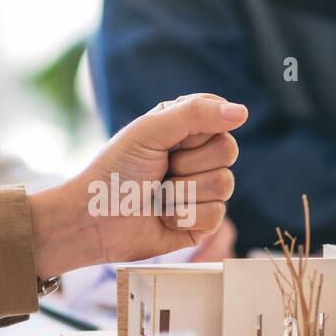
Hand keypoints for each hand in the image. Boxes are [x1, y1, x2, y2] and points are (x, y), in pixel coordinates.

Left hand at [29, 94, 246, 277]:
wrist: (92, 221)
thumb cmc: (113, 172)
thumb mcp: (149, 132)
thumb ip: (194, 114)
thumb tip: (243, 112)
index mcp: (184, 129)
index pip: (221, 119)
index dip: (198, 132)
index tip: (169, 140)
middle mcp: (196, 157)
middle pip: (228, 151)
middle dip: (188, 164)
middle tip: (160, 169)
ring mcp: (201, 190)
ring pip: (225, 185)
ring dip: (182, 192)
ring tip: (157, 196)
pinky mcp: (202, 223)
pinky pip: (217, 216)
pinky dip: (184, 216)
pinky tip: (162, 217)